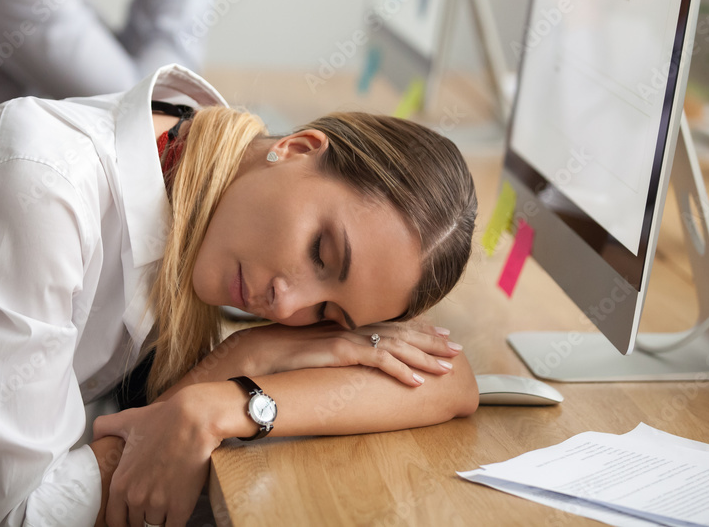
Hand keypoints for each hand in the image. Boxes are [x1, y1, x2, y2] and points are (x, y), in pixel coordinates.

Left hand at [91, 386, 222, 526]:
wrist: (194, 421)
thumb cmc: (163, 420)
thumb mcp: (128, 420)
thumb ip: (105, 427)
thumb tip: (96, 434)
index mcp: (120, 483)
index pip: (114, 520)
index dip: (123, 519)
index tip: (131, 516)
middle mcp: (136, 497)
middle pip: (137, 524)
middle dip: (144, 515)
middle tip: (153, 503)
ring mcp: (158, 504)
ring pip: (155, 525)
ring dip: (161, 517)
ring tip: (168, 502)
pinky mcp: (180, 507)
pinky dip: (175, 522)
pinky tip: (178, 511)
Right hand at [221, 320, 461, 386]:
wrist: (252, 355)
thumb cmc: (277, 357)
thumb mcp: (312, 353)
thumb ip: (332, 352)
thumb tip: (347, 359)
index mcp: (345, 326)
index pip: (389, 324)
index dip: (417, 328)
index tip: (439, 333)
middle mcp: (349, 328)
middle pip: (400, 332)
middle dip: (430, 341)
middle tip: (456, 348)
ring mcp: (345, 338)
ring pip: (395, 346)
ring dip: (424, 357)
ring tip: (447, 368)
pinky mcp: (339, 352)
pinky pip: (377, 360)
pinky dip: (400, 371)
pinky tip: (416, 383)